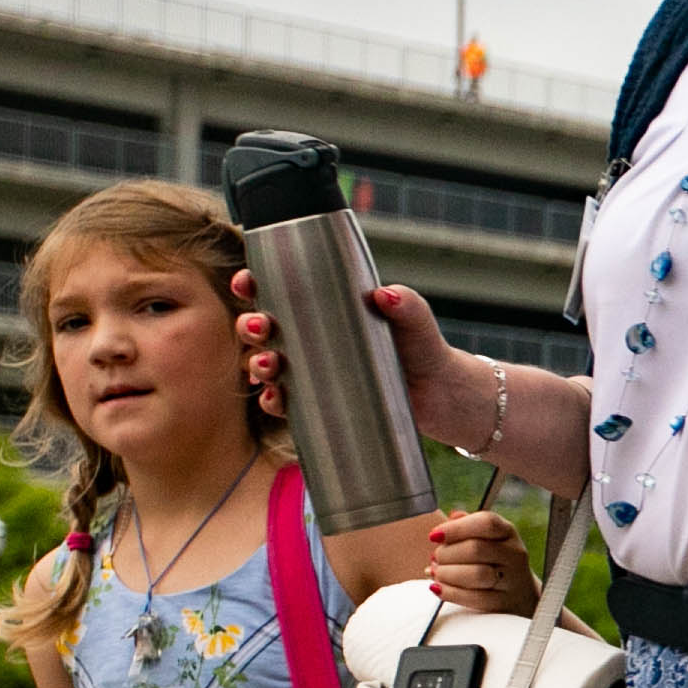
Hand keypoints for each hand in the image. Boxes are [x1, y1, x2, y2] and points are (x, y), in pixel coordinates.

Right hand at [235, 270, 488, 445]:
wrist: (441, 395)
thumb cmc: (424, 348)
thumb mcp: (415, 321)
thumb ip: (406, 306)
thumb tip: (384, 295)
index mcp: (326, 310)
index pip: (280, 292)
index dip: (254, 285)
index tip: (246, 282)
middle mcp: (312, 340)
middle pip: (264, 329)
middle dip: (250, 326)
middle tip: (260, 328)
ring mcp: (313, 373)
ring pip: (268, 366)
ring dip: (257, 365)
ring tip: (269, 366)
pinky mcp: (320, 405)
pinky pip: (286, 404)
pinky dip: (274, 402)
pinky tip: (276, 399)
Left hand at [422, 509, 530, 615]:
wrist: (518, 592)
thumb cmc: (490, 559)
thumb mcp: (484, 537)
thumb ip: (467, 525)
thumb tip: (453, 517)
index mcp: (507, 532)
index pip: (486, 523)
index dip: (456, 528)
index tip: (434, 536)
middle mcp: (514, 554)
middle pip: (476, 549)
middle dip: (447, 554)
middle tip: (435, 558)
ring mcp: (511, 580)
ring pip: (477, 574)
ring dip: (447, 573)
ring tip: (436, 572)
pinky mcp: (502, 603)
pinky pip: (474, 599)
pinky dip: (450, 592)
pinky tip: (437, 587)